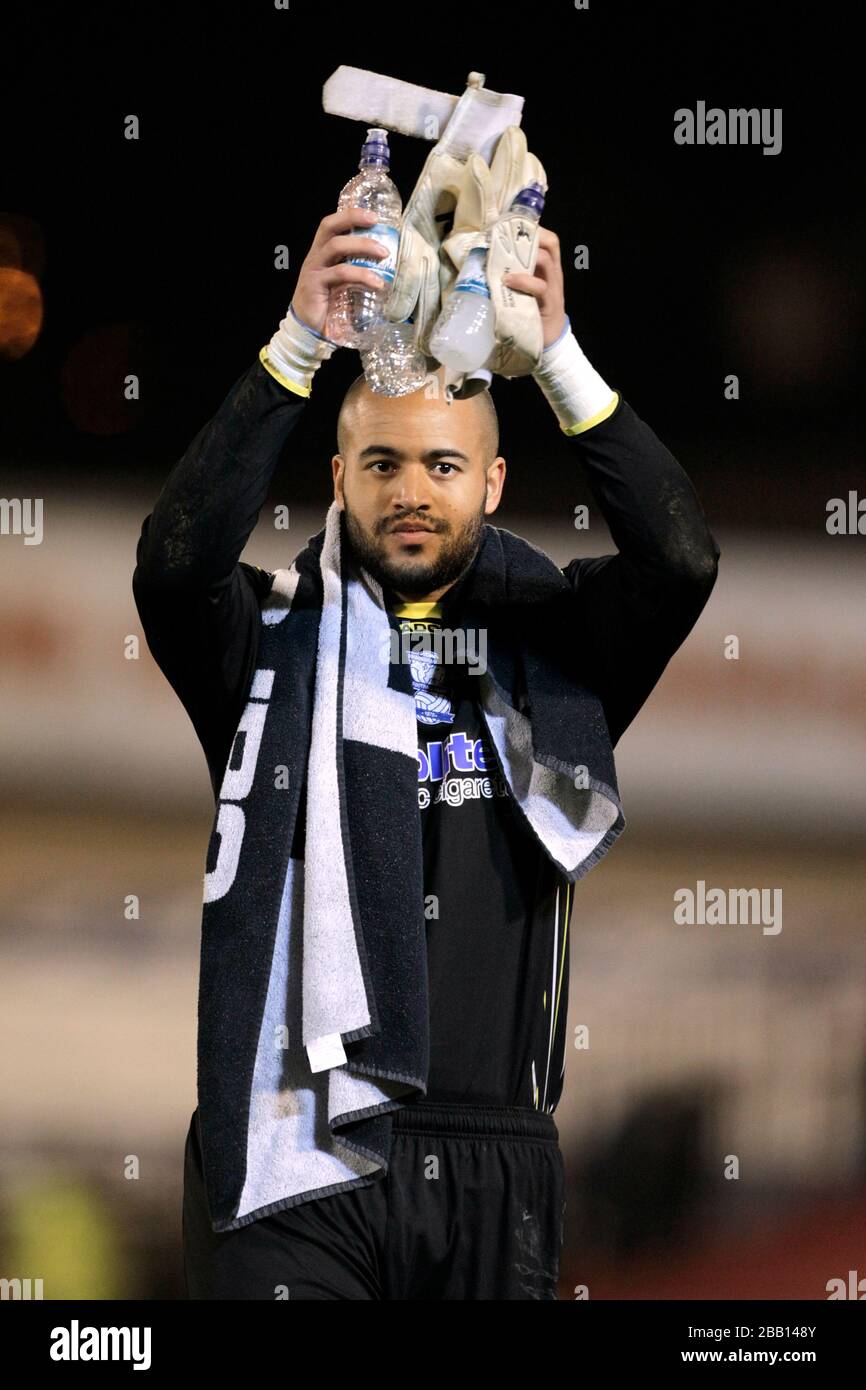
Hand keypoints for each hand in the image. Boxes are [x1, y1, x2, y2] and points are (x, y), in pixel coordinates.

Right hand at [290, 208, 390, 337]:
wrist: (308, 333)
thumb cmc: (329, 308)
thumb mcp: (344, 286)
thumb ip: (357, 273)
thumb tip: (388, 268)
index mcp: (321, 254)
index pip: (332, 225)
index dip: (350, 215)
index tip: (374, 216)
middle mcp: (315, 257)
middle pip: (330, 227)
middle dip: (354, 220)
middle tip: (378, 224)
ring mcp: (313, 270)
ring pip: (336, 246)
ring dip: (362, 246)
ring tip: (384, 254)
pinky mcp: (314, 286)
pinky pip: (340, 274)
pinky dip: (361, 276)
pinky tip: (377, 283)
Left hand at [501, 226, 566, 348]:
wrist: (551, 338)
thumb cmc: (534, 310)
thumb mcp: (526, 287)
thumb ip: (516, 273)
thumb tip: (488, 260)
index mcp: (549, 267)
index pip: (548, 239)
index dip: (534, 229)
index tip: (512, 226)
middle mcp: (554, 273)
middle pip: (550, 243)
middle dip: (530, 236)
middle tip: (509, 238)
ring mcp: (553, 286)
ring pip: (546, 260)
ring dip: (524, 257)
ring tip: (506, 262)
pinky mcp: (549, 303)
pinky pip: (540, 287)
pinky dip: (524, 281)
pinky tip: (509, 281)